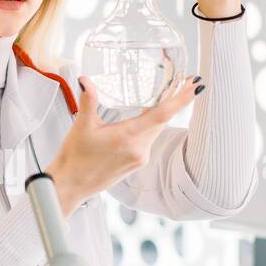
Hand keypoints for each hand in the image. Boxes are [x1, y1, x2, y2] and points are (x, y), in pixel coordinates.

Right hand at [46, 74, 205, 216]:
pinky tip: (148, 118)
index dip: (181, 99)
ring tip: (170, 96)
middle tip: (187, 83)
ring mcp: (139, 158)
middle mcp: (139, 149)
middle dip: (177, 101)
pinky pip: (149, 140)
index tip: (195, 86)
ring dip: (163, 113)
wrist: (71, 185)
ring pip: (156, 130)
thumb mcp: (82, 125)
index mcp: (128, 137)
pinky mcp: (136, 163)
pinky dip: (151, 126)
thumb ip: (88, 100)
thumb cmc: (75, 159)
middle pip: (163, 120)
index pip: (162, 114)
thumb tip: (86, 80)